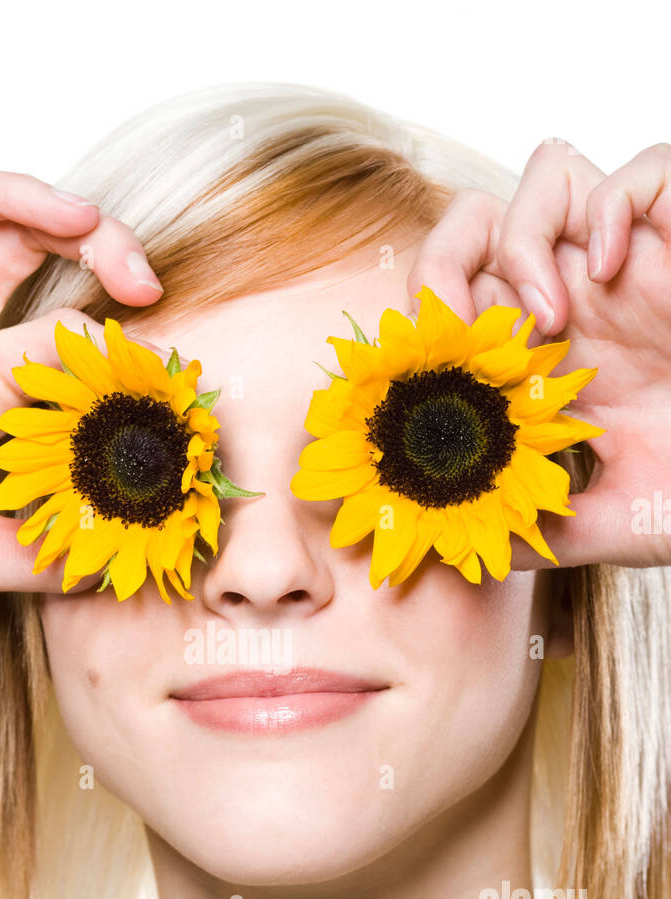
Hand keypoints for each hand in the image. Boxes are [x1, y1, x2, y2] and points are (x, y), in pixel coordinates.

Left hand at [406, 138, 670, 568]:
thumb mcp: (611, 521)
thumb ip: (543, 529)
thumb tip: (473, 554)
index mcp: (549, 357)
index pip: (459, 302)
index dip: (430, 323)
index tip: (434, 376)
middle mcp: (580, 298)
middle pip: (481, 225)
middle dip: (449, 263)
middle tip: (468, 333)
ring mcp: (630, 263)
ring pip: (548, 177)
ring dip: (524, 238)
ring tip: (549, 315)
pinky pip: (642, 170)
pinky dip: (610, 204)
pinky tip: (604, 269)